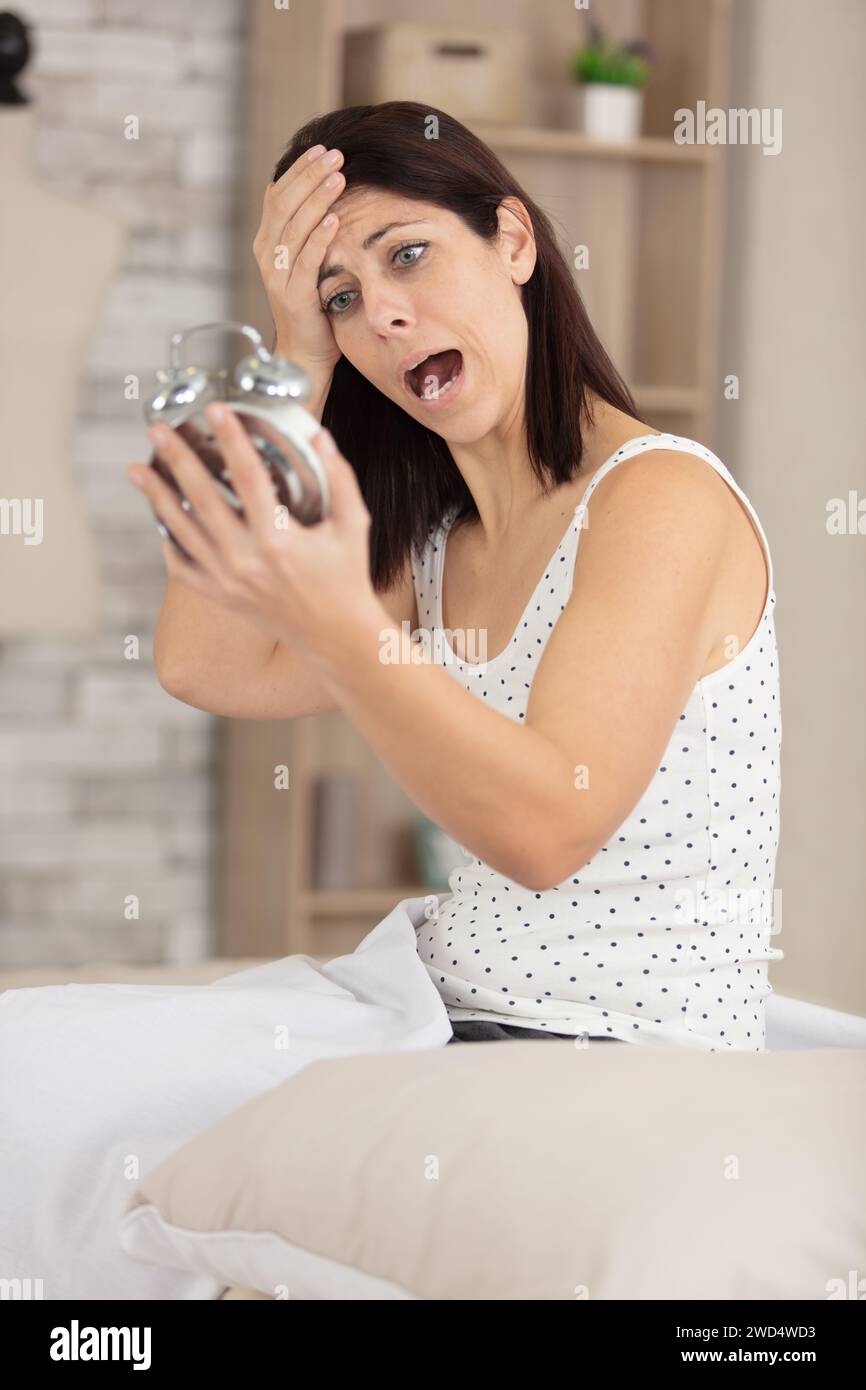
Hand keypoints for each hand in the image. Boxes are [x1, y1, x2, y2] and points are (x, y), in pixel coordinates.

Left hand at [128, 402, 384, 665]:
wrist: (334, 637)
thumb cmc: (346, 577)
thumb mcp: (353, 525)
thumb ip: (338, 478)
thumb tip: (319, 436)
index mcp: (279, 539)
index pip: (249, 477)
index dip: (231, 439)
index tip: (216, 409)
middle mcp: (246, 560)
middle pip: (202, 500)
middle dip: (177, 460)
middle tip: (158, 429)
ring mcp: (227, 581)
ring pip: (181, 531)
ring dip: (157, 497)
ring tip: (137, 468)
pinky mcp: (220, 596)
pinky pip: (181, 566)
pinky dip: (168, 540)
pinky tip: (159, 516)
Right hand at [253, 142, 345, 377]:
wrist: (304, 352)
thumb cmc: (313, 305)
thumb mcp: (306, 262)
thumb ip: (305, 232)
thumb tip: (316, 194)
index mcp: (267, 241)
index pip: (278, 194)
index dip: (298, 169)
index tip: (321, 148)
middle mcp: (267, 254)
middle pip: (284, 203)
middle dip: (309, 175)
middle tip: (335, 154)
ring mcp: (277, 275)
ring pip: (294, 226)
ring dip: (317, 198)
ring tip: (338, 176)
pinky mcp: (293, 295)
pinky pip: (306, 259)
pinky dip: (320, 237)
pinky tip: (335, 218)